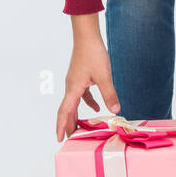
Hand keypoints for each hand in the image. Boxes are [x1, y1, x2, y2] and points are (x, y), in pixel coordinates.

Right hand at [55, 16, 120, 141]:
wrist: (87, 36)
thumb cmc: (93, 53)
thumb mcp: (104, 76)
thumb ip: (109, 94)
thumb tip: (116, 110)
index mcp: (73, 89)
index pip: (64, 112)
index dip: (61, 126)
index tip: (59, 139)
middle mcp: (71, 86)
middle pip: (67, 110)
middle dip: (68, 125)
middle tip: (70, 140)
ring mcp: (75, 81)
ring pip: (74, 103)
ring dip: (76, 116)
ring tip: (80, 128)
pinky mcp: (80, 77)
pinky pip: (82, 95)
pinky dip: (87, 103)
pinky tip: (96, 109)